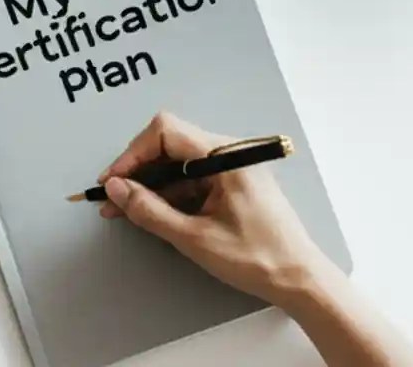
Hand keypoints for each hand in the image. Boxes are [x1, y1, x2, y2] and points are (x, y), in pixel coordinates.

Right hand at [98, 112, 335, 307]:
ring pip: (177, 164)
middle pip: (169, 145)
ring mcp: (232, 168)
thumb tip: (116, 189)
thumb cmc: (257, 259)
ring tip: (124, 211)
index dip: (132, 154)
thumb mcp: (194, 238)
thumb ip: (149, 210)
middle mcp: (230, 153)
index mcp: (226, 156)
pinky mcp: (232, 184)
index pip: (165, 132)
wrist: (300, 281)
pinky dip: (169, 195)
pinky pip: (192, 179)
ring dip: (150, 186)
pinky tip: (152, 213)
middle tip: (112, 199)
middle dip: (136, 171)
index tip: (112, 182)